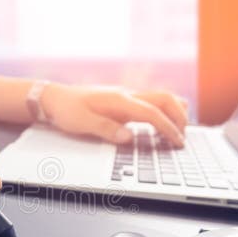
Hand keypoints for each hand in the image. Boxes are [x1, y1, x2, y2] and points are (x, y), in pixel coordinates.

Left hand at [39, 84, 188, 147]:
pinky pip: (151, 102)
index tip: (178, 142)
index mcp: (118, 100)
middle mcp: (126, 94)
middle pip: (164, 99)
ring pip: (160, 97)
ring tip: (179, 130)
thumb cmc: (66, 110)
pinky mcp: (124, 100)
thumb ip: (106, 130)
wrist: (54, 97)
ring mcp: (126, 95)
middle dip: (179, 117)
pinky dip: (164, 110)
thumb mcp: (82, 123)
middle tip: (183, 138)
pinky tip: (165, 122)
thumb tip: (128, 137)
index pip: (152, 113)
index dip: (168, 128)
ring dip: (174, 110)